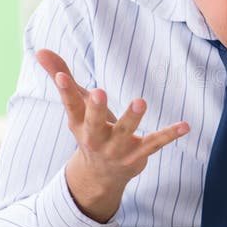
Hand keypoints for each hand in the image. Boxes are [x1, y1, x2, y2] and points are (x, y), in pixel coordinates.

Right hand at [36, 49, 189, 222]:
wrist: (100, 176)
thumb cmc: (90, 129)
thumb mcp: (76, 106)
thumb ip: (61, 75)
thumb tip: (40, 50)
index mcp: (79, 124)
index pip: (71, 106)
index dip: (65, 91)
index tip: (61, 76)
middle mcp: (96, 138)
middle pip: (95, 124)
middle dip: (97, 109)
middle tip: (99, 92)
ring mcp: (117, 149)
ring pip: (126, 132)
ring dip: (132, 117)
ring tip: (140, 100)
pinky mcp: (138, 155)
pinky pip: (155, 143)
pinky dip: (170, 134)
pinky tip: (185, 125)